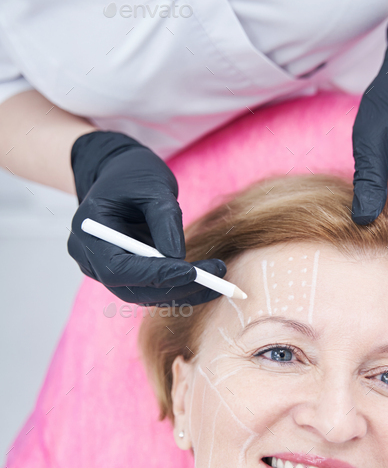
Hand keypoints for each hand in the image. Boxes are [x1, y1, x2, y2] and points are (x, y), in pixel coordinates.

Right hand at [68, 131, 226, 305]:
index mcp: (88, 232)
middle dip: (176, 287)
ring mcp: (108, 269)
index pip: (118, 269)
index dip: (155, 274)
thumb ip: (164, 220)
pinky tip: (209, 281)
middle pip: (132, 289)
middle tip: (215, 280)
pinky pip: (153, 288)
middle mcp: (92, 259)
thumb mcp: (152, 185)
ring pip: (145, 294)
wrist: (120, 174)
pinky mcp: (128, 274)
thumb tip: (178, 257)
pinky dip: (181, 288)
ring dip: (184, 292)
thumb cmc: (133, 173)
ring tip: (219, 279)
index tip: (191, 271)